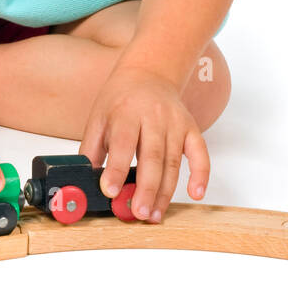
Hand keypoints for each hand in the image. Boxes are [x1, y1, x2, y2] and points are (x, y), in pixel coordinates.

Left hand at [80, 65, 208, 221]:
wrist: (149, 73)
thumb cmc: (121, 98)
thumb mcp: (98, 117)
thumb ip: (92, 148)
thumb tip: (86, 180)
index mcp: (126, 112)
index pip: (123, 143)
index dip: (117, 169)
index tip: (110, 191)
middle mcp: (153, 117)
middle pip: (153, 156)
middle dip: (147, 188)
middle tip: (139, 212)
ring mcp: (175, 123)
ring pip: (173, 161)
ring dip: (166, 191)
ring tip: (155, 214)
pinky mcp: (191, 128)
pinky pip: (200, 153)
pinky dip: (201, 174)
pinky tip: (194, 193)